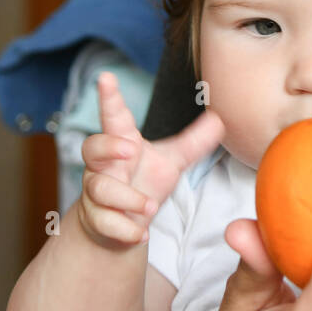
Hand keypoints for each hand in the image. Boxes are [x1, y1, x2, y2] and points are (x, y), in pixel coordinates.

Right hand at [76, 70, 223, 248]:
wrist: (122, 224)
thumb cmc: (144, 182)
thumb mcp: (173, 161)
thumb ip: (194, 142)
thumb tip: (220, 119)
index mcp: (123, 143)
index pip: (114, 117)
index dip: (109, 97)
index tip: (106, 76)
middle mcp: (105, 165)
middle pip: (91, 147)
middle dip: (108, 146)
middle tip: (130, 150)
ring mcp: (97, 192)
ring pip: (100, 189)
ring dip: (127, 198)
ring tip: (150, 207)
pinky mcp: (97, 220)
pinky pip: (104, 223)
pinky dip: (125, 229)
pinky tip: (141, 234)